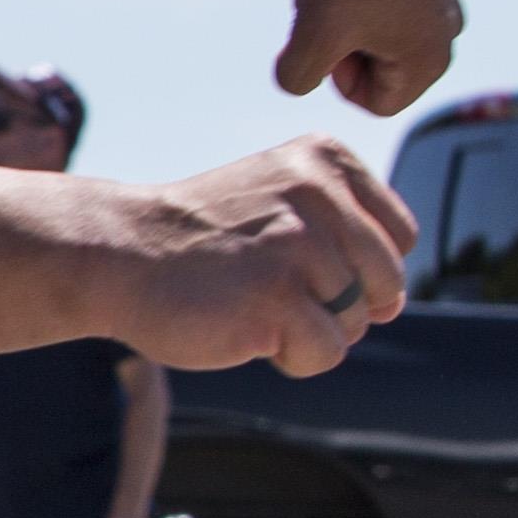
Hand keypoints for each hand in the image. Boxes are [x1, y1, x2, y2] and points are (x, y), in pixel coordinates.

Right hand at [96, 139, 415, 377]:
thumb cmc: (202, 239)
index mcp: (326, 161)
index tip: (292, 257)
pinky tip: (246, 329)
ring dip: (308, 330)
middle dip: (338, 303)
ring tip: (250, 303)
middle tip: (268, 286)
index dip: (356, 266)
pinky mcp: (278, 300)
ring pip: (356, 322)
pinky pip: (327, 353)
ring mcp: (299, 248)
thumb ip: (346, 234)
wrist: (119, 253)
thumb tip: (395, 305)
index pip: (398, 237)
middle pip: (386, 283)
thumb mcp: (280, 202)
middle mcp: (320, 196)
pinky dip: (291, 357)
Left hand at [274, 0, 464, 118]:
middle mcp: (449, 33)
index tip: (331, 34)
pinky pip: (385, 1)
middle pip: (378, 69)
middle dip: (346, 46)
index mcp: (432, 61)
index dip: (339, 76)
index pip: (375, 103)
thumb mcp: (311, 37)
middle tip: (332, 6)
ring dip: (349, 16)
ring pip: (377, 32)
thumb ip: (297, 79)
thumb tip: (299, 79)